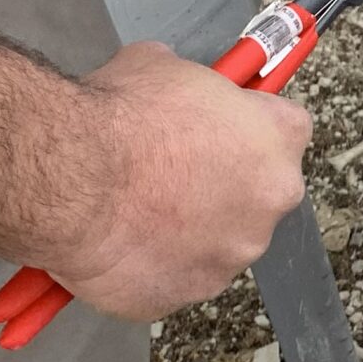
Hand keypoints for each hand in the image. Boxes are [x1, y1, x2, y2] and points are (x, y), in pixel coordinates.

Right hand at [41, 43, 309, 318]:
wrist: (75, 176)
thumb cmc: (125, 113)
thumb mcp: (162, 66)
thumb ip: (192, 88)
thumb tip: (175, 93)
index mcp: (278, 139)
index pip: (287, 129)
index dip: (249, 127)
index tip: (220, 128)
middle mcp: (270, 202)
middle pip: (259, 193)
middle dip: (225, 186)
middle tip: (172, 175)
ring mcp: (231, 256)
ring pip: (218, 242)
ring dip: (190, 232)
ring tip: (136, 213)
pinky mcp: (187, 294)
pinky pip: (174, 279)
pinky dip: (152, 267)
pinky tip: (119, 245)